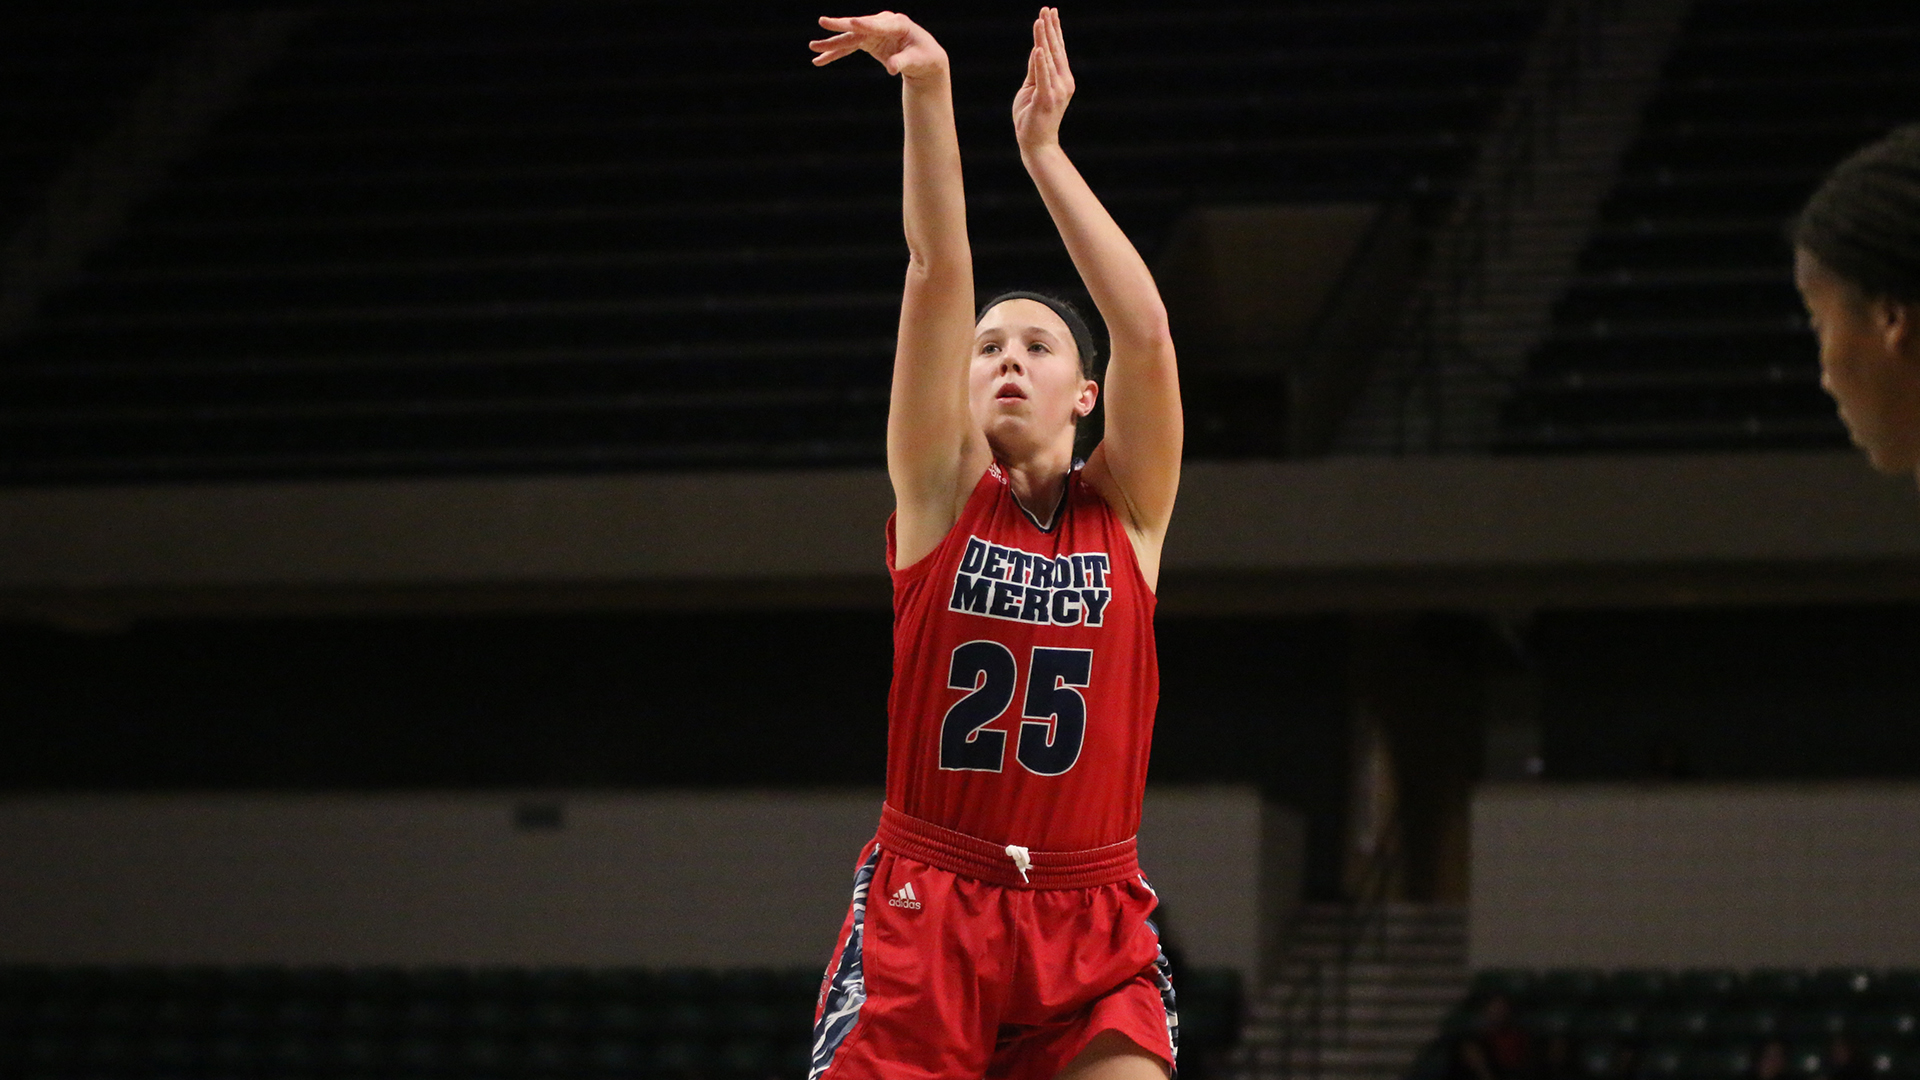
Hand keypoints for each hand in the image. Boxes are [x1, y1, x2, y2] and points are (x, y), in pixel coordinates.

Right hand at [810, 12, 948, 79]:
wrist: (925, 60)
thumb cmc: (924, 58)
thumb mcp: (917, 62)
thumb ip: (903, 62)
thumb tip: (892, 69)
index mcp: (898, 24)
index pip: (878, 25)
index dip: (864, 24)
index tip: (851, 22)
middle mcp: (883, 24)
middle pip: (858, 26)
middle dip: (840, 27)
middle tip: (823, 22)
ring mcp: (874, 31)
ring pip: (849, 37)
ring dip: (832, 44)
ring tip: (813, 48)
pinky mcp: (868, 41)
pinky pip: (849, 46)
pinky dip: (835, 54)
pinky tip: (820, 60)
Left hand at [1012, 7, 1073, 153]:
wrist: (1037, 144)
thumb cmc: (1032, 117)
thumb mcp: (1031, 88)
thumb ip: (1035, 70)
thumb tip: (1037, 48)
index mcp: (1062, 79)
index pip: (1057, 50)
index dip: (1054, 30)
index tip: (1050, 11)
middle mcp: (1064, 83)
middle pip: (1055, 50)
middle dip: (1050, 28)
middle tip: (1046, 8)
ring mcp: (1056, 91)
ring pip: (1049, 59)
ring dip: (1044, 38)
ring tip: (1040, 20)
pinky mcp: (1045, 100)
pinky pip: (1042, 78)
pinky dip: (1041, 63)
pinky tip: (1038, 47)